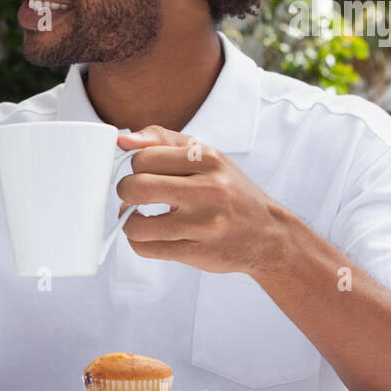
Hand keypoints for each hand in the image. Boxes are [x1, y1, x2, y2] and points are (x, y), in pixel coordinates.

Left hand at [114, 125, 289, 275]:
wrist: (268, 234)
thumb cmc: (229, 191)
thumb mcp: (205, 156)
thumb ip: (162, 141)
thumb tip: (122, 139)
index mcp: (208, 159)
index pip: (143, 158)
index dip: (135, 167)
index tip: (142, 173)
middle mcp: (208, 190)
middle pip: (136, 187)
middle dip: (125, 192)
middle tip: (134, 196)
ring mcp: (203, 224)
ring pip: (136, 224)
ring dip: (129, 221)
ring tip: (140, 217)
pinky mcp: (196, 251)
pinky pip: (145, 248)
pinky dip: (138, 241)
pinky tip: (150, 234)